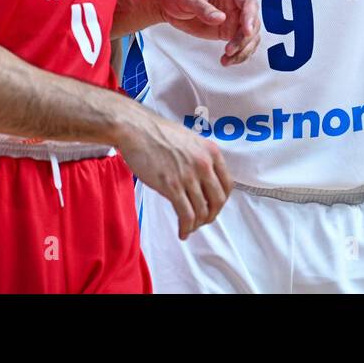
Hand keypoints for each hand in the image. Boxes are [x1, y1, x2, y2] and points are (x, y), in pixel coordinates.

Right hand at [115, 106, 233, 239]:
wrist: (136, 130)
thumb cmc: (158, 133)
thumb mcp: (190, 140)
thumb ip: (201, 157)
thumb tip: (204, 178)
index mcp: (211, 152)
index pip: (227, 185)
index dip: (221, 200)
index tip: (214, 206)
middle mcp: (204, 164)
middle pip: (217, 201)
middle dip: (211, 215)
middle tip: (202, 220)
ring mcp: (188, 176)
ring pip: (202, 211)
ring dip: (197, 224)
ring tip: (189, 227)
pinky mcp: (172, 187)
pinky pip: (186, 215)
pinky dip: (186, 227)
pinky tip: (182, 232)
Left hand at [154, 0, 260, 65]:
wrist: (168, 4)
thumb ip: (203, 8)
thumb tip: (220, 18)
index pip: (248, 2)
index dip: (250, 17)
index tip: (246, 32)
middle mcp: (236, 4)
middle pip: (252, 23)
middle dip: (244, 39)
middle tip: (230, 49)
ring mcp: (234, 18)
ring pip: (250, 37)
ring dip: (243, 50)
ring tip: (227, 59)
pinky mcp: (228, 31)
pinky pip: (241, 45)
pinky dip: (238, 55)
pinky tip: (227, 60)